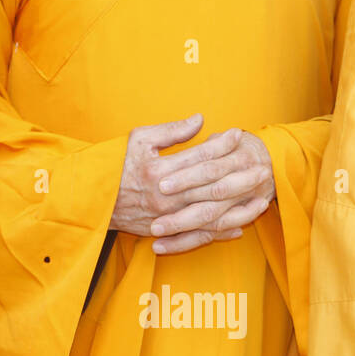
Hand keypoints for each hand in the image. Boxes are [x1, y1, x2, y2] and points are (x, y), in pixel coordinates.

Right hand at [110, 115, 273, 254]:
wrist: (92, 203)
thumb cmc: (115, 166)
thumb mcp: (138, 140)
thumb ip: (170, 131)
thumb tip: (199, 120)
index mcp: (158, 170)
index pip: (197, 156)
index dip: (220, 144)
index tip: (238, 134)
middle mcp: (165, 195)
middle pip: (210, 186)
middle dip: (239, 176)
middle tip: (262, 167)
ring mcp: (166, 217)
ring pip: (209, 213)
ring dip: (237, 207)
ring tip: (261, 198)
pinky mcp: (165, 232)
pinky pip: (198, 235)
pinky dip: (220, 232)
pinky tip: (240, 226)